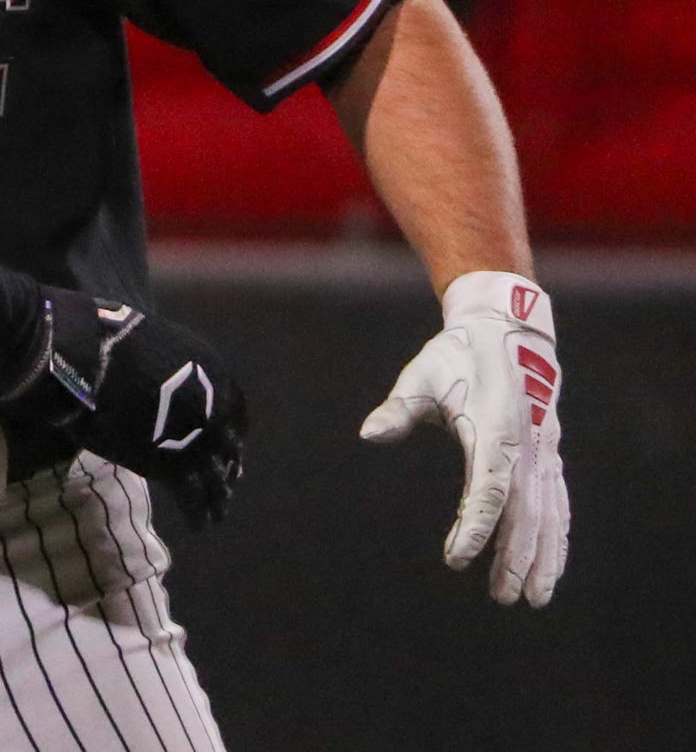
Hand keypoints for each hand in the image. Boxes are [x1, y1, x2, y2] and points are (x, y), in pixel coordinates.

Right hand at [15, 290, 246, 527]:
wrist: (94, 359)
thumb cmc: (111, 343)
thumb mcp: (152, 346)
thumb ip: (164, 366)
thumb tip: (153, 371)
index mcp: (211, 372)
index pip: (233, 406)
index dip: (232, 426)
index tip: (231, 440)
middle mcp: (213, 407)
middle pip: (226, 443)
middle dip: (227, 463)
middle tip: (229, 480)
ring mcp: (196, 437)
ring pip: (215, 474)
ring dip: (218, 495)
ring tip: (219, 512)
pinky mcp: (175, 464)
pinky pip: (193, 494)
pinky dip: (198, 511)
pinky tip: (199, 524)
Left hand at [361, 270, 567, 605]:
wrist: (504, 329)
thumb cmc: (456, 356)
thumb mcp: (422, 375)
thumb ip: (399, 409)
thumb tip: (368, 434)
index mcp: (495, 428)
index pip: (488, 489)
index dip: (475, 527)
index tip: (457, 559)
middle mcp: (527, 445)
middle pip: (524, 512)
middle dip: (515, 557)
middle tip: (501, 597)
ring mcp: (543, 451)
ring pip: (548, 513)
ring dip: (542, 555)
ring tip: (533, 597)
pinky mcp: (549, 453)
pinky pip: (558, 501)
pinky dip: (557, 535)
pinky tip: (550, 564)